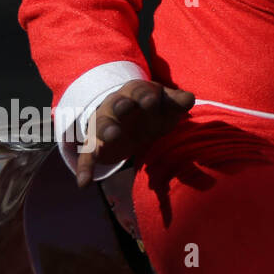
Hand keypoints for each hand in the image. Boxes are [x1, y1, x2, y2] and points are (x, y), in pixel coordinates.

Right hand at [76, 80, 194, 187]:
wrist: (134, 120)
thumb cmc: (156, 109)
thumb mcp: (169, 104)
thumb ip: (178, 101)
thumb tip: (189, 99)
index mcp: (136, 92)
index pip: (139, 90)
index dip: (145, 95)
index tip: (151, 100)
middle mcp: (117, 105)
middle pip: (116, 104)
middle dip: (120, 107)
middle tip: (125, 108)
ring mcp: (105, 124)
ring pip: (101, 126)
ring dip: (105, 131)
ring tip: (108, 140)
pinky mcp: (97, 145)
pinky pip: (88, 156)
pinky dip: (85, 168)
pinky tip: (84, 183)